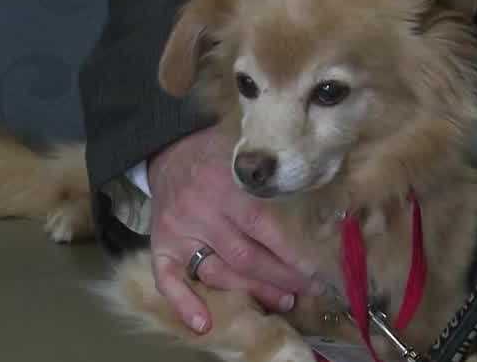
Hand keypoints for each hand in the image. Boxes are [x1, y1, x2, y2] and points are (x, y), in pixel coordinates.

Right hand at [147, 125, 322, 333]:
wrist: (168, 151)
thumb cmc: (216, 155)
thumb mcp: (243, 152)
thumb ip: (270, 174)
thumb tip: (316, 196)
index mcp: (225, 184)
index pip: (262, 225)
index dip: (289, 253)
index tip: (315, 269)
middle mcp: (200, 210)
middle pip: (244, 256)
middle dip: (281, 278)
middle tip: (308, 289)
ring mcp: (179, 231)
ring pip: (218, 272)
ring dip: (253, 292)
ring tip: (284, 301)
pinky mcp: (160, 245)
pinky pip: (168, 279)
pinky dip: (184, 303)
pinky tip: (204, 323)